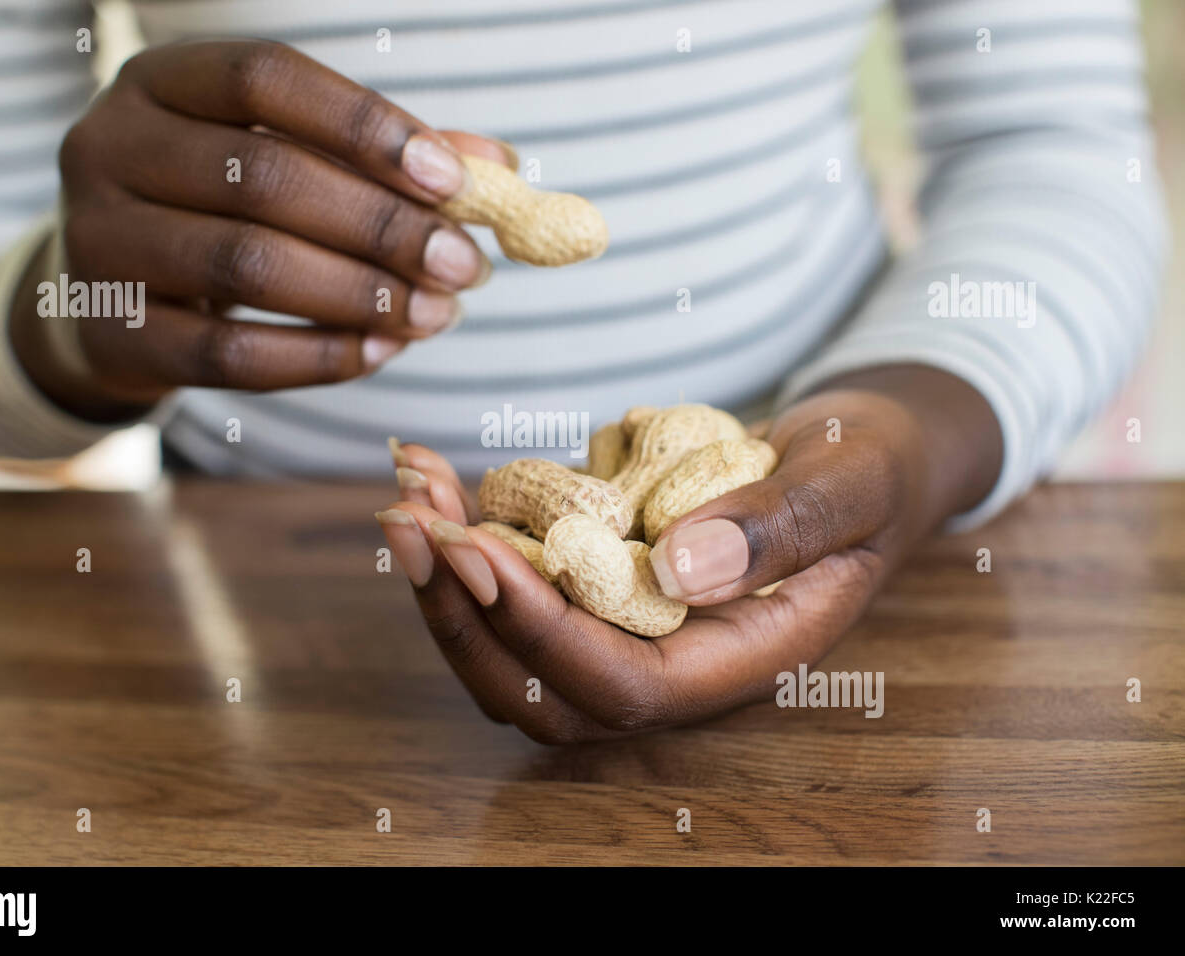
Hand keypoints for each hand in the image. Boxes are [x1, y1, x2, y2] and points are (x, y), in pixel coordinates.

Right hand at [12, 40, 506, 420]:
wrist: (104, 300)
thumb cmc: (216, 210)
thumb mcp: (281, 160)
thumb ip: (380, 158)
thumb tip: (498, 166)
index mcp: (159, 81)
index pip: (266, 79)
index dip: (365, 125)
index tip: (454, 181)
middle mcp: (110, 148)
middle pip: (264, 178)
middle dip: (384, 227)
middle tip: (466, 267)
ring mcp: (98, 243)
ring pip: (247, 265)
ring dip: (361, 296)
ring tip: (436, 314)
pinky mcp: (112, 335)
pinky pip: (229, 354)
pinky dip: (319, 356)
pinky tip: (380, 351)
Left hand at [377, 365, 1001, 741]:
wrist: (856, 452)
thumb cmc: (868, 468)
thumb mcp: (851, 484)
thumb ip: (782, 530)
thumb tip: (679, 568)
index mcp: (740, 659)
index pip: (624, 685)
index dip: (541, 632)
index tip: (478, 552)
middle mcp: (674, 662)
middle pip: (542, 689)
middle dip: (463, 613)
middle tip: (409, 522)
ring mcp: (630, 628)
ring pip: (512, 650)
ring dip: (446, 579)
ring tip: (410, 490)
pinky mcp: (600, 585)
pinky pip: (518, 590)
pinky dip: (466, 541)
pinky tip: (439, 478)